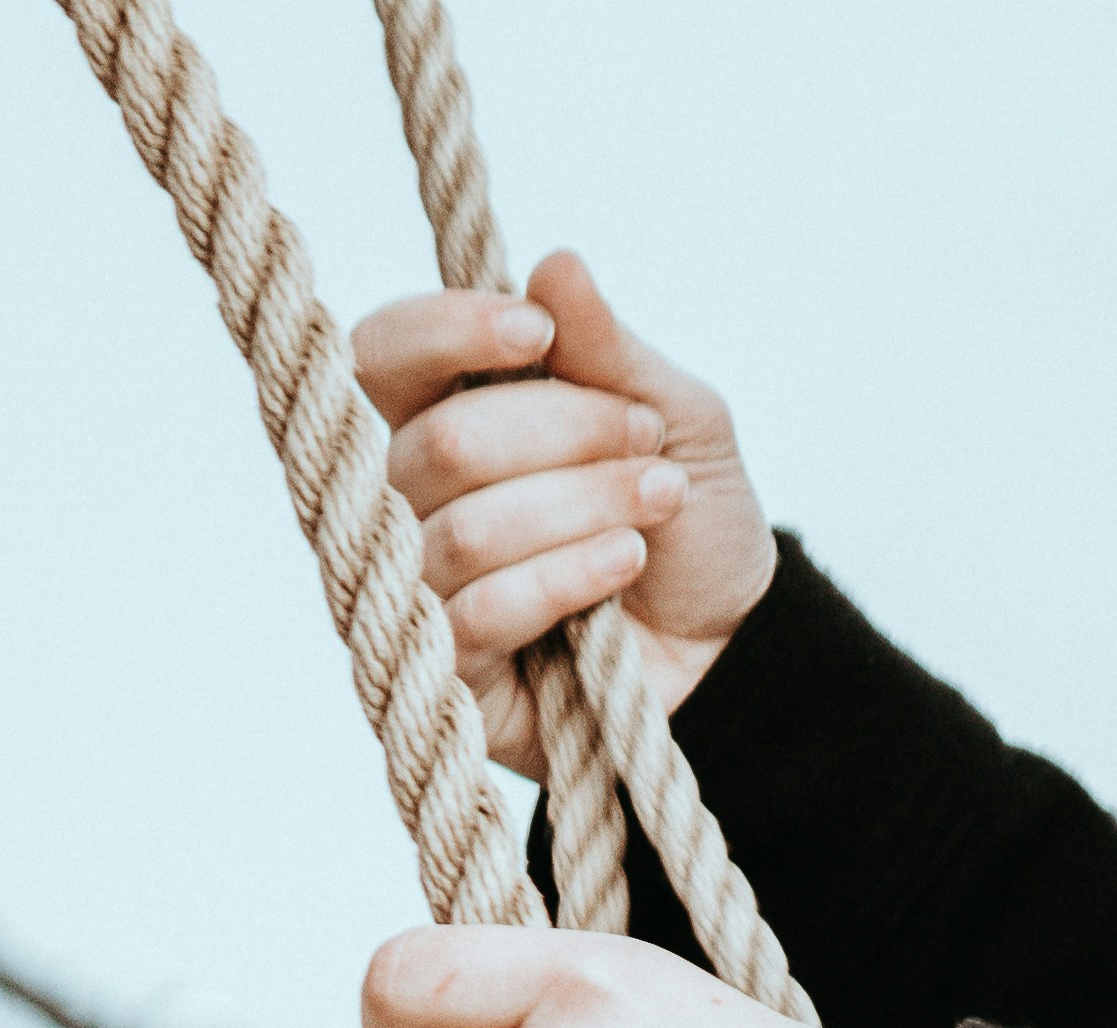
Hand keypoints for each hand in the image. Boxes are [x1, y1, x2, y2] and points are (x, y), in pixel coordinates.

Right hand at [354, 250, 774, 767]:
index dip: (448, 334)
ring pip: (463, 529)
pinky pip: (479, 611)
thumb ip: (609, 348)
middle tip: (650, 442)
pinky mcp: (451, 674)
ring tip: (658, 498)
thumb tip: (556, 265)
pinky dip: (564, 577)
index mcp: (440, 414)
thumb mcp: (675, 417)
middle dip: (561, 433)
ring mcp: (422, 590)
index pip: (384, 355)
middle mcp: (410, 497)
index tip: (539, 333)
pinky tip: (624, 564)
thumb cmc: (688, 521)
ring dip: (578, 506)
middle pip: (443, 443)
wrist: (732, 648)